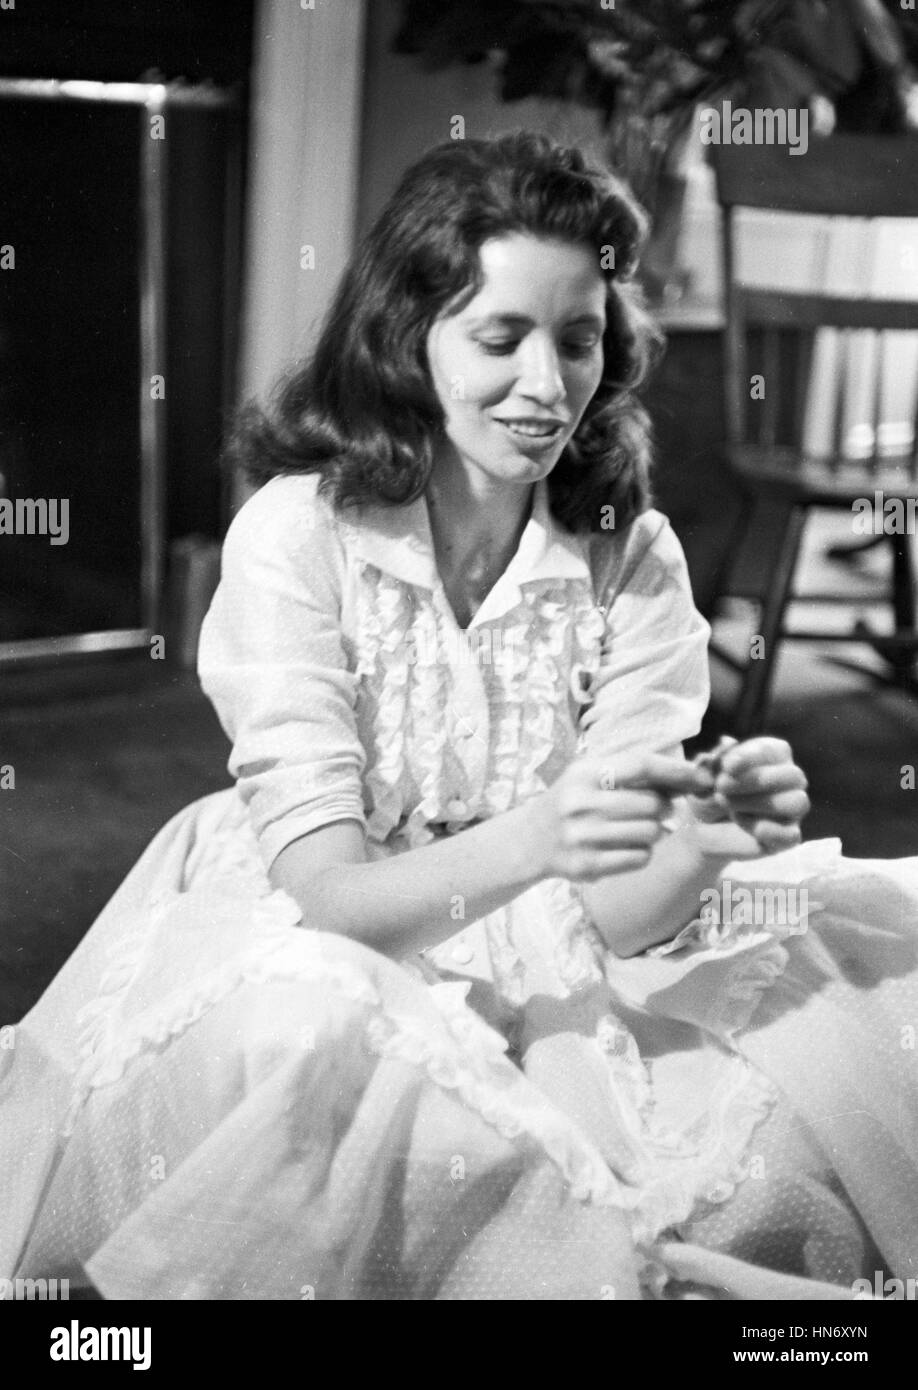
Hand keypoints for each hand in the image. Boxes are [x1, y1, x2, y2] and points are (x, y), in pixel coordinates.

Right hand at [531, 751, 714, 882]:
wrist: (530, 840)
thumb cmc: (572, 801)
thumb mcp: (591, 776)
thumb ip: (634, 773)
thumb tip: (689, 776)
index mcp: (584, 773)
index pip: (642, 765)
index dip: (676, 770)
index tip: (702, 776)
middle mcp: (581, 803)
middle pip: (652, 804)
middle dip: (662, 808)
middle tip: (654, 810)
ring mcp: (582, 837)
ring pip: (650, 833)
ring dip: (653, 832)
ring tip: (635, 828)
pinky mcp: (587, 866)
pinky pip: (640, 858)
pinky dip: (642, 853)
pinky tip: (625, 847)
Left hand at [694, 737, 809, 855]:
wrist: (701, 826)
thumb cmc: (706, 792)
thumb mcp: (699, 776)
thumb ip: (706, 763)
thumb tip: (720, 748)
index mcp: (772, 755)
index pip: (773, 750)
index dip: (751, 757)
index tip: (727, 766)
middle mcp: (790, 780)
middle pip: (794, 775)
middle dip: (755, 780)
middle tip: (721, 787)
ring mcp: (792, 810)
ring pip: (798, 802)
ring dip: (760, 802)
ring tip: (727, 803)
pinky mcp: (787, 837)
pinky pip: (791, 835)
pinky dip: (766, 830)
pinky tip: (740, 822)